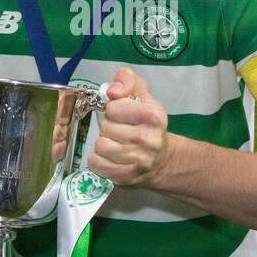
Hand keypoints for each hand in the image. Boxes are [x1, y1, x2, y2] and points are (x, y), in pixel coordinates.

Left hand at [87, 68, 171, 187]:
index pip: (113, 108)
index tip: (122, 114)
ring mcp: (138, 160)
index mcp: (153, 116)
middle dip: (109, 127)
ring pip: (100, 145)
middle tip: (121, 131)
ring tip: (116, 144)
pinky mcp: (127, 176)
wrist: (161, 159)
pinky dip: (99, 160)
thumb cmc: (148, 125)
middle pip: (105, 127)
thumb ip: (127, 80)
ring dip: (104, 144)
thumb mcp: (142, 94)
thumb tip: (113, 90)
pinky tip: (111, 157)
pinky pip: (96, 163)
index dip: (114, 109)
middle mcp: (148, 139)